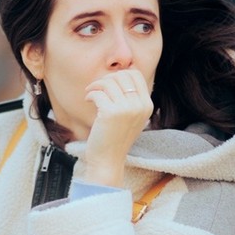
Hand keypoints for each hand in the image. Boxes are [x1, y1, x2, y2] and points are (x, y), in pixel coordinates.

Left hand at [80, 70, 152, 186]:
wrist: (108, 160)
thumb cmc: (116, 137)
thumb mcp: (131, 117)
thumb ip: (131, 97)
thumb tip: (121, 74)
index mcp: (147, 105)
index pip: (135, 74)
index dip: (120, 75)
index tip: (109, 84)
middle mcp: (140, 106)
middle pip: (122, 76)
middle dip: (106, 79)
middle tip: (97, 89)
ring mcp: (127, 109)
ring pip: (108, 83)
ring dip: (95, 86)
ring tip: (90, 94)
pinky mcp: (111, 113)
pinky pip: (98, 93)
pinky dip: (90, 94)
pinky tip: (87, 100)